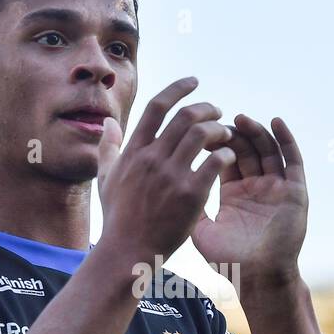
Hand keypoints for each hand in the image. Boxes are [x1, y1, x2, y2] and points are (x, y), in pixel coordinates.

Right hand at [96, 77, 235, 264]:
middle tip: (217, 112)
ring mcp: (171, 176)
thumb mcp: (105, 179)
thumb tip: (108, 121)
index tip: (194, 81)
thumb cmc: (117, 217)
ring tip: (225, 135)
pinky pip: (214, 162)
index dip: (178, 88)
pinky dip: (224, 153)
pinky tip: (227, 157)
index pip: (157, 107)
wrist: (127, 251)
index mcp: (134, 151)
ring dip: (218, 129)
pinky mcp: (190, 194)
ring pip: (202, 134)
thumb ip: (108, 147)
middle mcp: (152, 158)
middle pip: (185, 116)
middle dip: (206, 108)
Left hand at [191, 114, 307, 291]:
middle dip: (232, 133)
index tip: (200, 128)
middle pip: (246, 150)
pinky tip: (274, 122)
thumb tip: (168, 185)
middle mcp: (256, 187)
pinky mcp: (295, 191)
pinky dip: (286, 139)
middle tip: (218, 119)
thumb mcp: (201, 231)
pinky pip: (293, 160)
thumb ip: (189, 206)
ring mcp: (277, 188)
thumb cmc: (229, 261)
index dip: (214, 142)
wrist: (258, 278)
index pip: (225, 158)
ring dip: (255, 132)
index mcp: (235, 194)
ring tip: (240, 118)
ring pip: (267, 150)